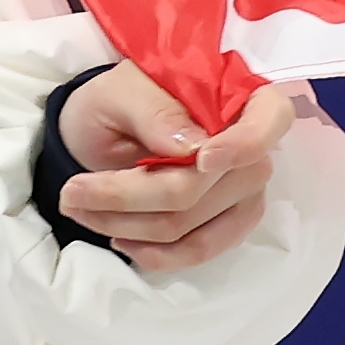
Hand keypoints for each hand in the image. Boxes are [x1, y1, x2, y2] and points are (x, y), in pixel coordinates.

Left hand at [55, 58, 296, 267]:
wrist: (103, 131)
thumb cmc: (117, 102)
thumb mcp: (119, 92)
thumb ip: (155, 111)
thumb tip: (193, 148)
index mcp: (238, 95)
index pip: (271, 117)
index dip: (243, 143)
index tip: (203, 159)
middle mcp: (253, 145)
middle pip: (201, 186)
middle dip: (128, 195)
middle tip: (72, 191)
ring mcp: (244, 188)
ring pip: (190, 224)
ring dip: (128, 226)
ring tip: (81, 210)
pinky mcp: (229, 223)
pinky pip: (201, 249)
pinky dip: (156, 253)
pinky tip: (121, 240)